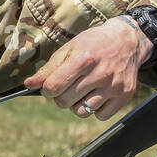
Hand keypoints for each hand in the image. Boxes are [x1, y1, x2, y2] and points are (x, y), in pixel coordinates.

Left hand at [24, 18, 151, 120]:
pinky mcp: (124, 95)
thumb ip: (48, 69)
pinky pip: (100, 116)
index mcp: (83, 59)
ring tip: (82, 91)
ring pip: (82, 112)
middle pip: (65, 102)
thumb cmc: (92, 44)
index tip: (50, 86)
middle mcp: (100, 74)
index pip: (54, 87)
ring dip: (76, 104)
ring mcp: (114, 86)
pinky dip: (95, 109)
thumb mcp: (69, 49)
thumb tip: (29, 85)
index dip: (47, 89)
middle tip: (67, 87)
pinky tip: (96, 95)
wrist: (127, 41)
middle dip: (60, 97)